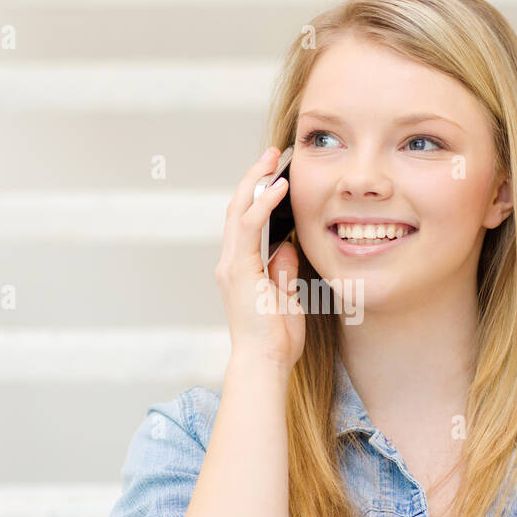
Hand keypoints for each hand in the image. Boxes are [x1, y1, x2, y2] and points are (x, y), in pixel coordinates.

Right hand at [214, 146, 305, 376]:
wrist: (264, 363)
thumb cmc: (276, 340)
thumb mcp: (286, 298)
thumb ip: (282, 271)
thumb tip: (286, 246)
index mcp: (240, 269)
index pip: (245, 222)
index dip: (257, 195)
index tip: (274, 173)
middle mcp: (230, 263)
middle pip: (237, 208)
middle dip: (254, 177)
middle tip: (272, 153)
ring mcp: (231, 265)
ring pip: (238, 210)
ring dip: (255, 181)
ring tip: (272, 158)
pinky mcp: (238, 269)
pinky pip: (248, 227)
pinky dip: (262, 203)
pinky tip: (277, 187)